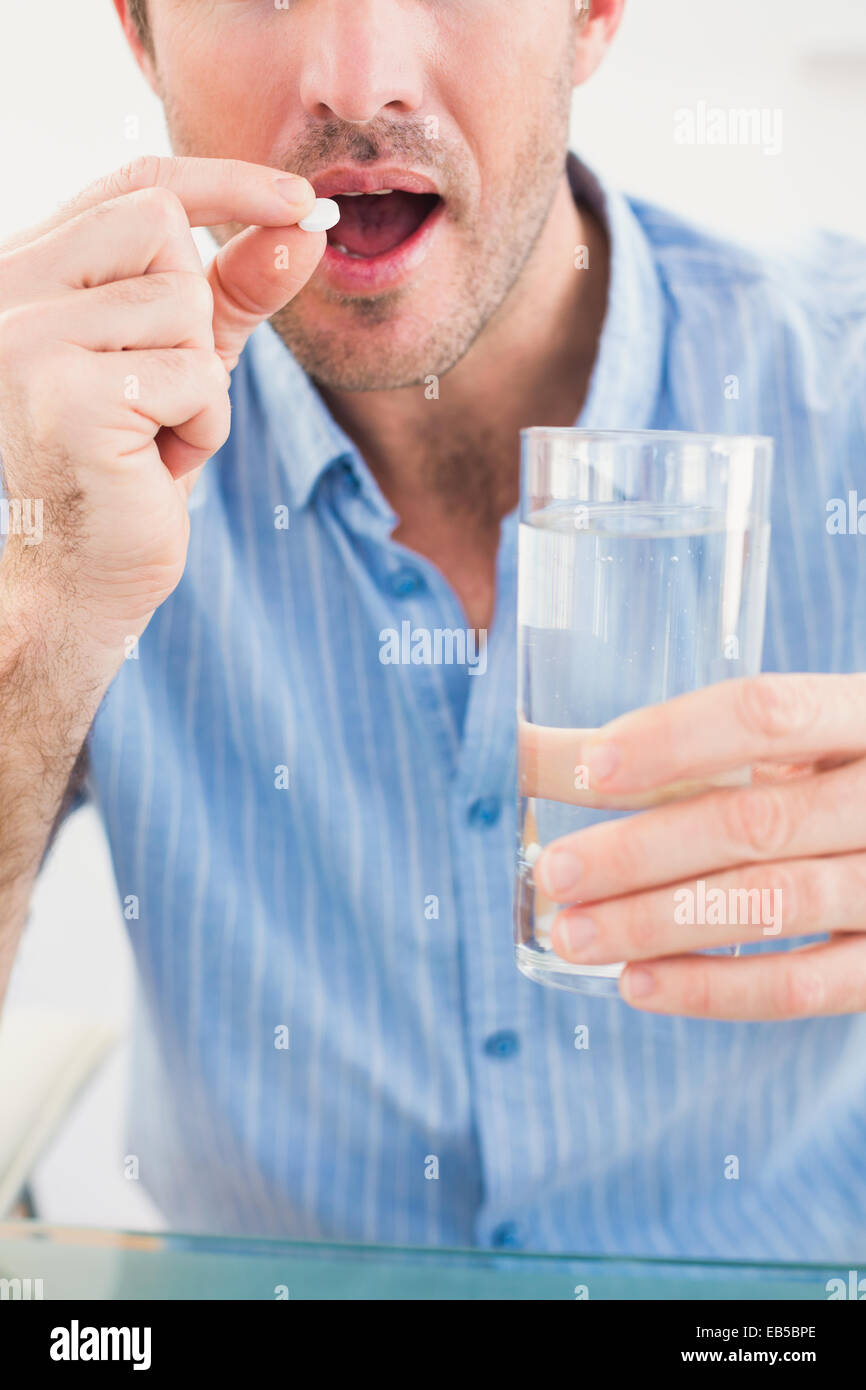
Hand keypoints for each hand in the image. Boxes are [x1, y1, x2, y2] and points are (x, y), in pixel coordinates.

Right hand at [0, 155, 321, 647]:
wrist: (82, 579)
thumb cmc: (130, 468)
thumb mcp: (187, 361)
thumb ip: (236, 291)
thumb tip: (304, 226)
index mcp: (27, 272)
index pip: (132, 184)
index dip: (223, 181)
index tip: (301, 201)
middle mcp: (8, 290)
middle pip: (160, 226)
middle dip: (194, 313)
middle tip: (161, 392)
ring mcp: (25, 337)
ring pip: (182, 304)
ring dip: (200, 384)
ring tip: (153, 436)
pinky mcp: (66, 392)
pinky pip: (193, 375)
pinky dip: (201, 427)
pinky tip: (153, 464)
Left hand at [531, 673, 865, 1019]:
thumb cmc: (850, 776)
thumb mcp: (815, 735)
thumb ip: (720, 745)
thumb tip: (550, 757)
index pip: (769, 714)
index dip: (675, 739)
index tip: (590, 765)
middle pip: (756, 823)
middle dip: (641, 852)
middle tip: (558, 872)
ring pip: (774, 905)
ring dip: (657, 923)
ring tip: (574, 934)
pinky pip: (805, 986)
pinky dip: (714, 989)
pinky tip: (639, 983)